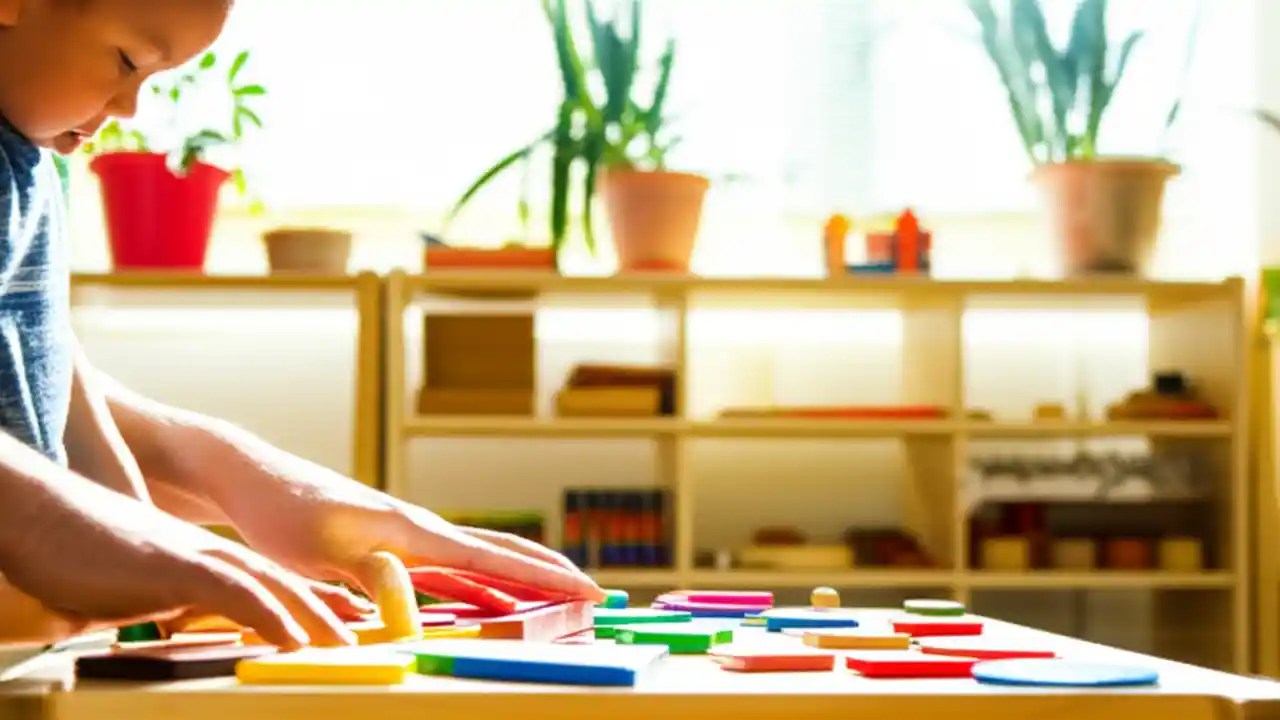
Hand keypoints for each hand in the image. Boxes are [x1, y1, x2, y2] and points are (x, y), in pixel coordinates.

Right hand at [0, 471, 361, 649]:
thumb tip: (167, 625)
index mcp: (204, 560)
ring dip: (312, 615)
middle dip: (325, 610)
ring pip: (270, 586)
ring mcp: (197, 556)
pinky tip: (292, 637)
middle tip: (362, 635)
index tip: (340, 624)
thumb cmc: (76, 555)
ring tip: (345, 643)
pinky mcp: (176, 565)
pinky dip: (268, 616)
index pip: (270, 583)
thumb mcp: (133, 587)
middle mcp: (211, 554)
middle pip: (283, 583)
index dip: (308, 604)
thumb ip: (160, 604)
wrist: (39, 517)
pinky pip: (234, 593)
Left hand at [206, 453, 603, 602]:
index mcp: (414, 532)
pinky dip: (485, 574)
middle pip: (502, 551)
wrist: (252, 478)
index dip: (545, 579)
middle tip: (595, 595)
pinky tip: (486, 588)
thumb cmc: (281, 514)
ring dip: (523, 572)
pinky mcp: (389, 539)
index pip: (495, 559)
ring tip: (557, 590)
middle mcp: (420, 529)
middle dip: (550, 573)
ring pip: (481, 554)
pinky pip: (454, 561)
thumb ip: (370, 575)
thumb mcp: (321, 551)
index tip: (591, 593)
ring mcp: (407, 532)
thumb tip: (416, 604)